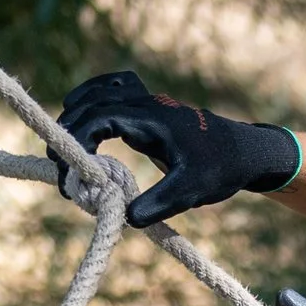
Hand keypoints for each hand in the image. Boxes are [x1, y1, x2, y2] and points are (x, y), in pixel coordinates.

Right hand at [58, 68, 300, 228]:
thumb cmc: (220, 169)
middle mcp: (146, 103)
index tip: (69, 171)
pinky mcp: (150, 108)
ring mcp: (148, 101)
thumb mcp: (190, 191)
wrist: (245, 152)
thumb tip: (124, 218)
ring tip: (65, 146)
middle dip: (69, 130)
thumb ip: (157, 204)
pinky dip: (95, 96)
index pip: (100, 117)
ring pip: (101, 90)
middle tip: (60, 168)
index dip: (76, 140)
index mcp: (152, 118)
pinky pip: (115, 87)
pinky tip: (84, 115)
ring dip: (78, 110)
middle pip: (93, 102)